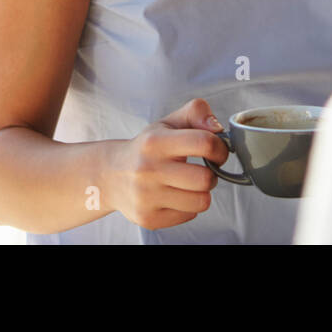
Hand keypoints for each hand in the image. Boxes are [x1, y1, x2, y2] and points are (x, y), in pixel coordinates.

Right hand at [103, 98, 227, 230]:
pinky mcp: (148, 218)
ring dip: (201, 193)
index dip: (220, 148)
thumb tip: (218, 127)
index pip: (203, 142)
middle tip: (202, 170)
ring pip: (201, 201)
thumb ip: (196, 113)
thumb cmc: (146, 148)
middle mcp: (148, 169)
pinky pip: (189, 215)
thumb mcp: (167, 123)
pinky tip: (175, 196)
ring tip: (188, 184)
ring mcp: (146, 197)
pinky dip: (188, 207)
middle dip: (211, 174)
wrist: (111, 175)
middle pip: (205, 179)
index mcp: (155, 142)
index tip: (218, 152)